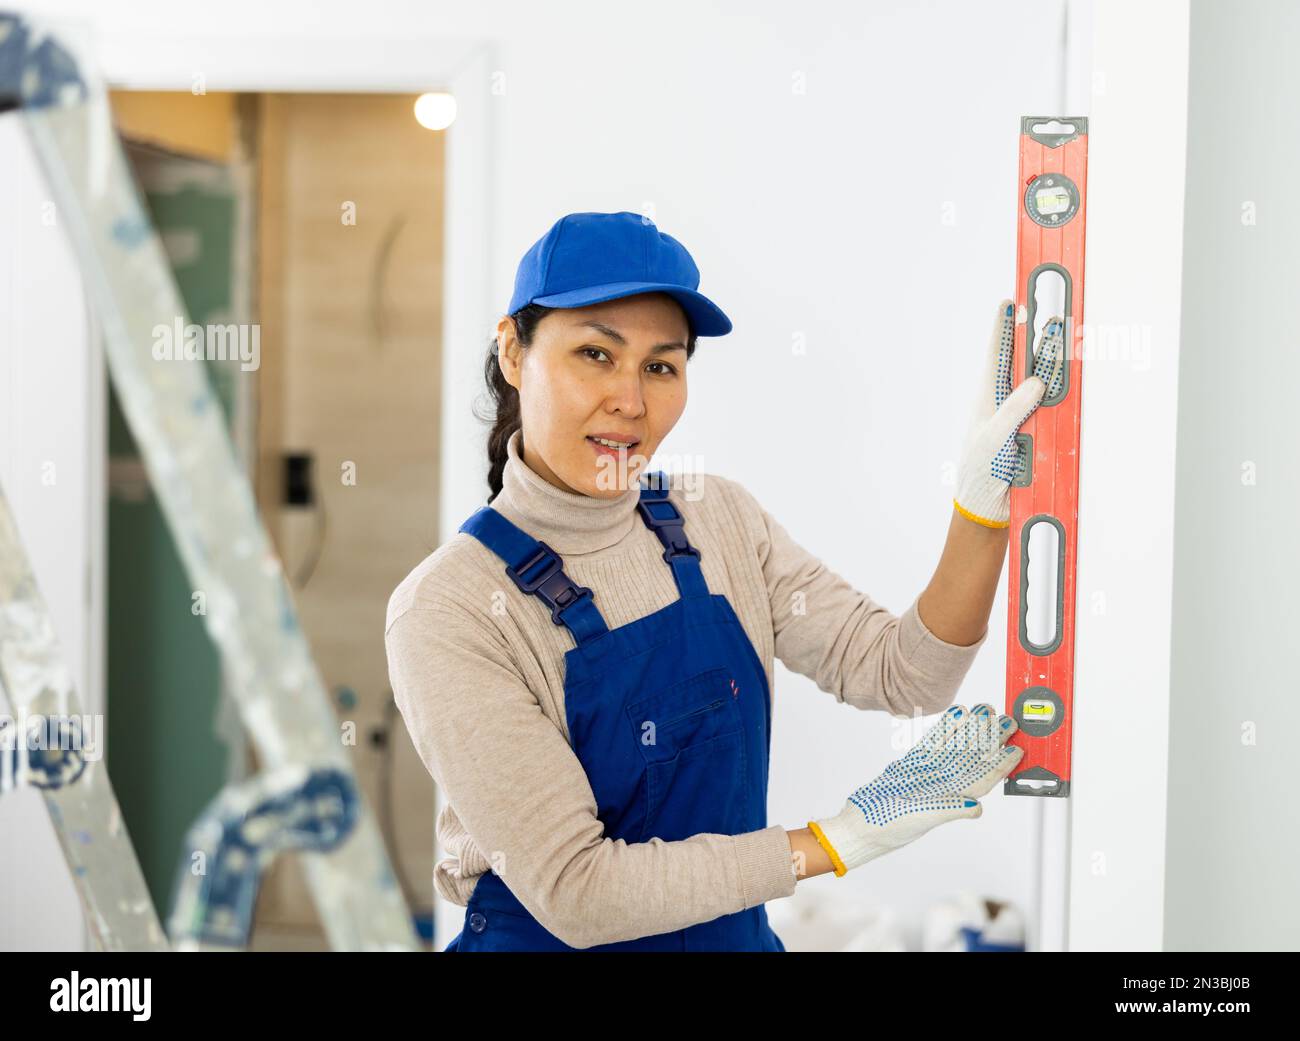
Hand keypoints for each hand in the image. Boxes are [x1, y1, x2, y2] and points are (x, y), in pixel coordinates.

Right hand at [807, 703, 1021, 875]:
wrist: (859, 823)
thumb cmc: (889, 827)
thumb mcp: (921, 818)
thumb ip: (949, 809)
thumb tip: (977, 806)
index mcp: (952, 798)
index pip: (983, 778)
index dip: (1001, 764)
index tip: (1017, 749)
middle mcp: (944, 784)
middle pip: (974, 758)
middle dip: (991, 739)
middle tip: (1006, 719)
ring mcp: (929, 772)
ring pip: (955, 746)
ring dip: (971, 730)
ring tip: (985, 710)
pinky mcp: (912, 765)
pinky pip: (933, 743)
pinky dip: (945, 729)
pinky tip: (956, 715)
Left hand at [953, 300, 1064, 527]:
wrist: (987, 508)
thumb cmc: (979, 472)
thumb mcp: (993, 439)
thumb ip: (1013, 410)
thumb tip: (1036, 382)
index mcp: (988, 398)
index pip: (997, 355)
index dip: (1003, 328)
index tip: (1009, 301)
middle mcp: (1006, 403)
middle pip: (1027, 364)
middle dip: (1039, 338)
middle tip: (1052, 316)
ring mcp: (1024, 417)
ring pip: (1045, 385)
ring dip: (1056, 365)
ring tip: (1066, 340)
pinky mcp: (1039, 434)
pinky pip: (1055, 410)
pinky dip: (1065, 396)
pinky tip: (1073, 384)